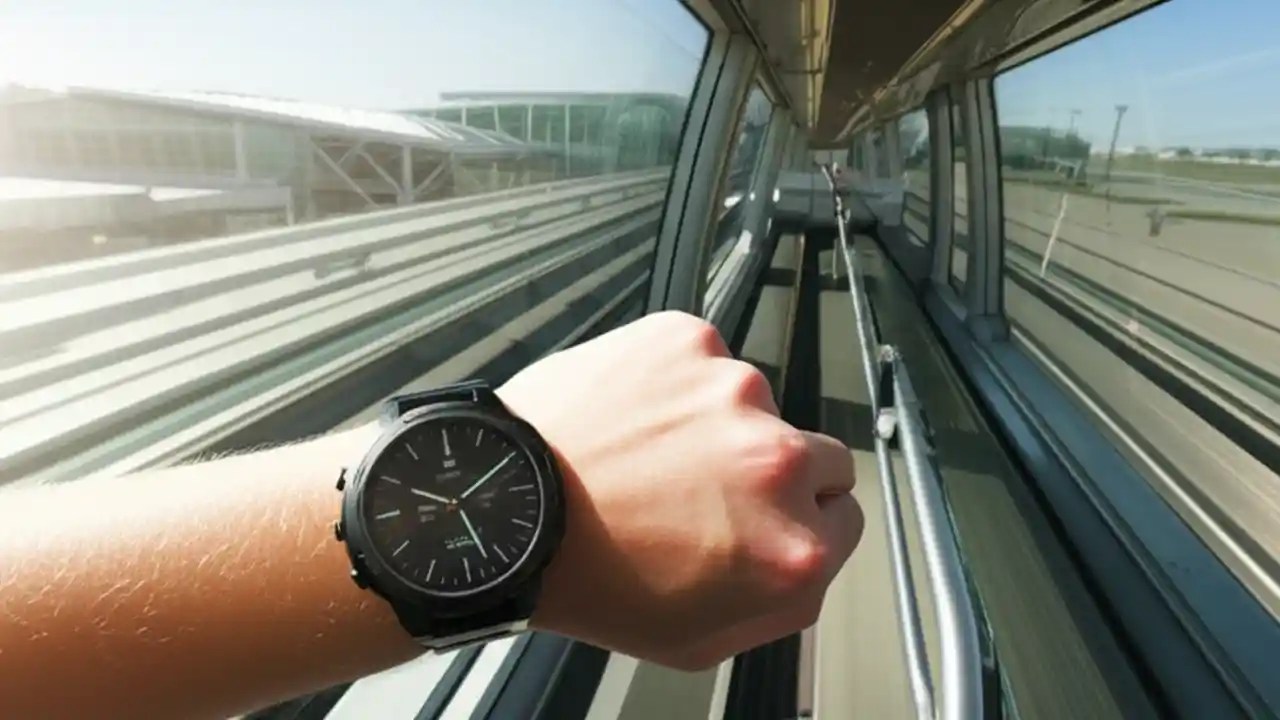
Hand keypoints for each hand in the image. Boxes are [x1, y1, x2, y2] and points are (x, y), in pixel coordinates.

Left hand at [498, 311, 861, 670]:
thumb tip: (808, 561)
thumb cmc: (586, 576)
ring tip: (646, 453)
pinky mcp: (689, 341)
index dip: (800, 521)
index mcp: (794, 548)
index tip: (760, 519)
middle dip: (772, 474)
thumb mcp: (699, 641)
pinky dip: (675, 380)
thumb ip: (781, 604)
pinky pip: (704, 360)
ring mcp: (734, 391)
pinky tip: (631, 415)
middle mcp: (777, 462)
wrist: (501, 506)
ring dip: (718, 424)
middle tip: (702, 488)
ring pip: (755, 405)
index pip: (844, 515)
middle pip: (817, 456)